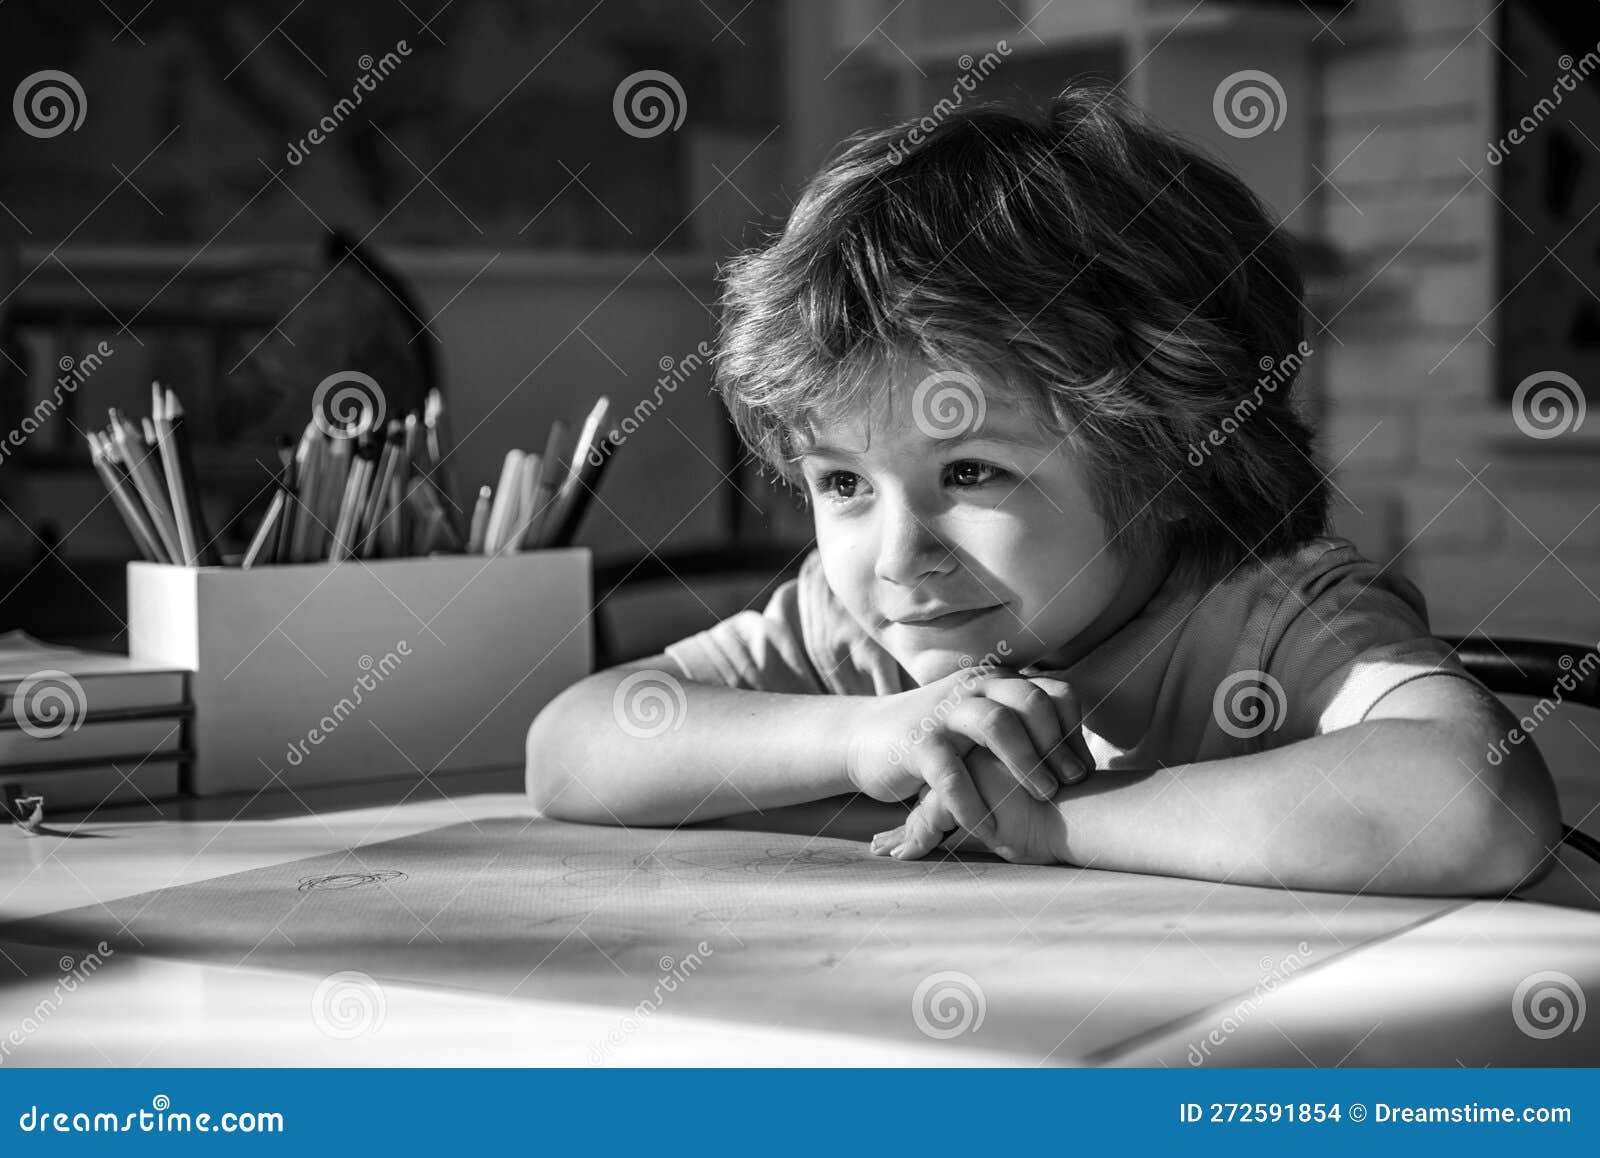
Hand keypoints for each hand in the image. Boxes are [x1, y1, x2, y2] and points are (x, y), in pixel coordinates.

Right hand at [845, 666, 1091, 843]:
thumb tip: (1078, 754)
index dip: (1075, 731)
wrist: (866, 737)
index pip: (1053, 692)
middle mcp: (972, 689)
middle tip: (1072, 782)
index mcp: (995, 682)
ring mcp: (943, 714)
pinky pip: (951, 774)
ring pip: (996, 724)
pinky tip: (990, 833)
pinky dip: (975, 806)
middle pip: (1031, 702)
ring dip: (1028, 762)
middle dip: (1058, 744)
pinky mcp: (916, 745)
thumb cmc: (938, 737)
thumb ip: (1020, 723)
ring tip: (1045, 797)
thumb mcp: (980, 719)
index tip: (1084, 770)